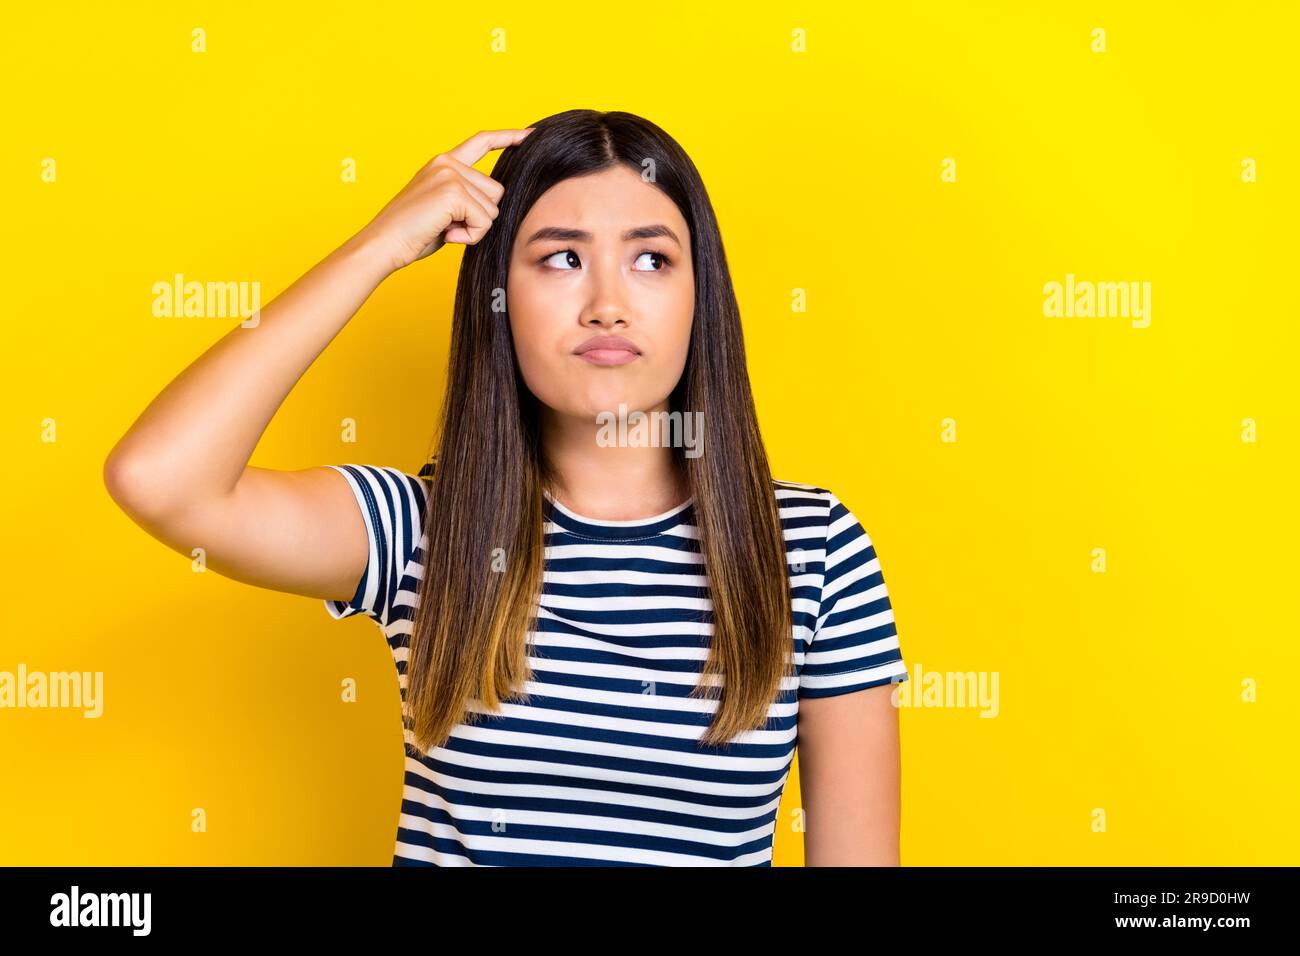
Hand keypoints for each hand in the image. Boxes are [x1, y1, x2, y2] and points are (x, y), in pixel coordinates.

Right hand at [356, 127, 533, 273]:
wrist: (384, 242)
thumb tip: (495, 205)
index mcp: (443, 163)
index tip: (530, 134)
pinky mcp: (453, 192)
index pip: (482, 142)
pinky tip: (448, 235)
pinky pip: (484, 222)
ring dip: (475, 228)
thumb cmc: (411, 233)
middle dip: (481, 216)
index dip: (508, 137)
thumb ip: (467, 199)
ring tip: (445, 229)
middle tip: (450, 226)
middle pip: (497, 191)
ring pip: (493, 208)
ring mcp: (450, 175)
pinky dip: (471, 236)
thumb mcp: (444, 209)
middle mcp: (447, 163)